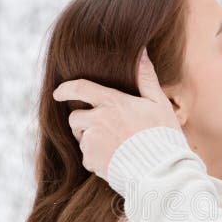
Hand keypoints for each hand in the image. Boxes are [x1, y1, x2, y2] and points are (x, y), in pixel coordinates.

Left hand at [52, 49, 179, 179]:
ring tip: (114, 145)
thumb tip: (141, 52)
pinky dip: (97, 157)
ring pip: (81, 137)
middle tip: (102, 127)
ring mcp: (92, 142)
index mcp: (112, 103)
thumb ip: (146, 77)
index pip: (80, 89)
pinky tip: (115, 159)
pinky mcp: (91, 161)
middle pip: (75, 117)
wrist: (161, 170)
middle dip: (83, 120)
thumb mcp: (159, 103)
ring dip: (91, 139)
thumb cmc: (162, 134)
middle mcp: (97, 121)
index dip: (66, 89)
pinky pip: (87, 157)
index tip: (58, 92)